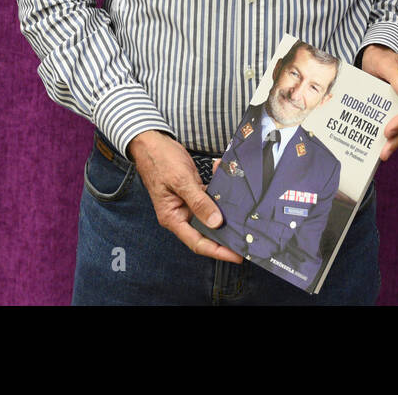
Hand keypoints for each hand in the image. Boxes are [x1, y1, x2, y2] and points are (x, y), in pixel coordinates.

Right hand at [128, 130, 242, 263]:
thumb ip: (199, 201)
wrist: (151, 142)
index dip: (217, 251)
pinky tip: (222, 173)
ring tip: (241, 208)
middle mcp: (180, 214)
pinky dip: (218, 188)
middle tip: (246, 237)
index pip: (197, 242)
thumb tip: (216, 222)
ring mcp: (186, 203)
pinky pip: (209, 196)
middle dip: (226, 234)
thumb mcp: (180, 180)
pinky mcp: (192, 192)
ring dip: (224, 207)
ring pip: (210, 213)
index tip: (236, 255)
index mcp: (172, 217)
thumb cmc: (158, 160)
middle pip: (206, 232)